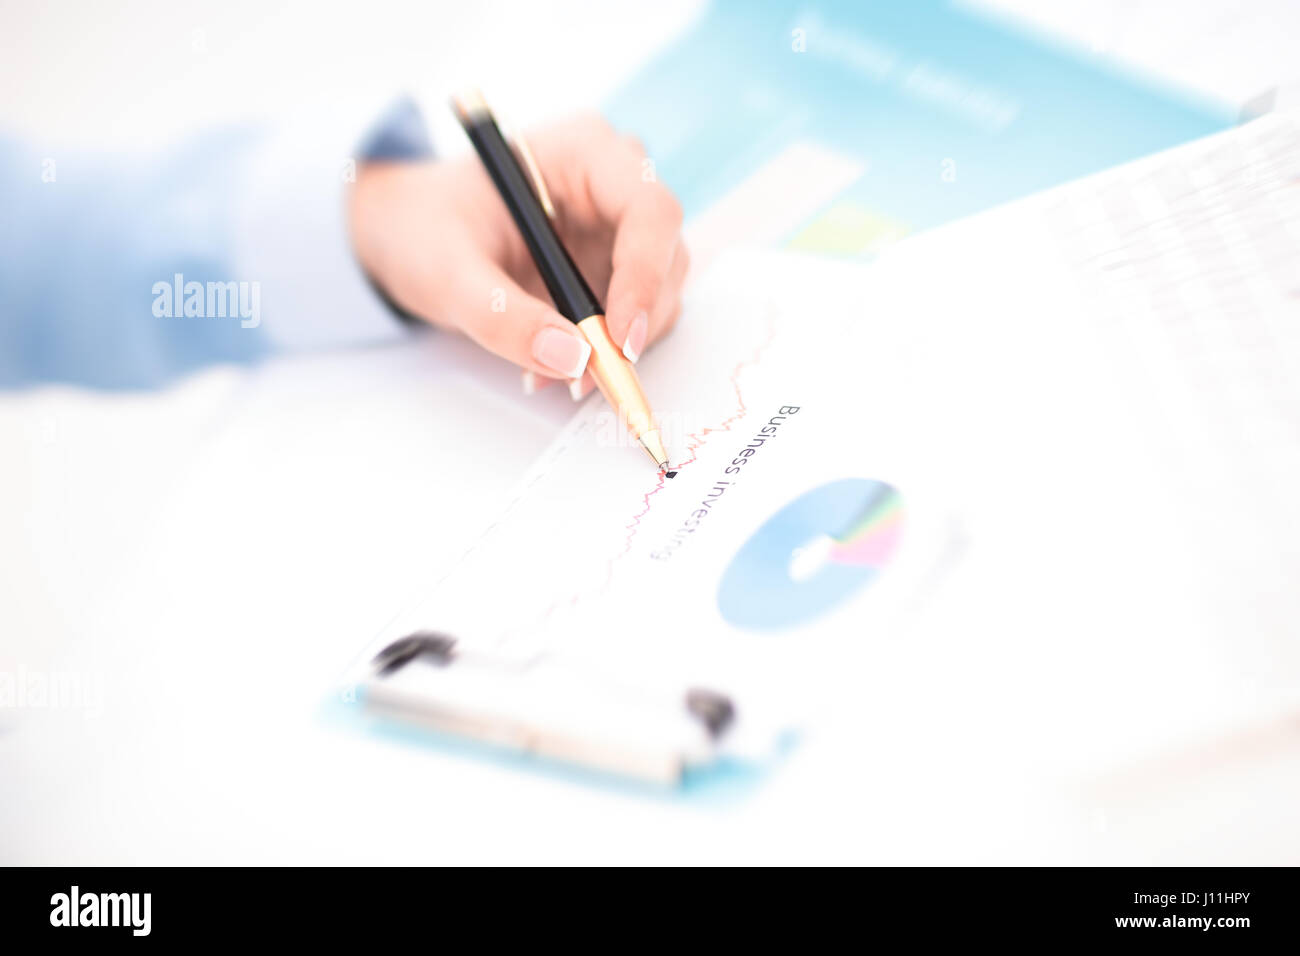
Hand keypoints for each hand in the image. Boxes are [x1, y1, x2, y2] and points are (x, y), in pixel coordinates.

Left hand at [349, 114, 687, 395]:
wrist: (404, 233)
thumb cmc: (421, 227)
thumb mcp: (447, 272)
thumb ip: (503, 316)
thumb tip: (571, 359)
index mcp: (582, 153)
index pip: (649, 210)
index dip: (647, 275)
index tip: (622, 338)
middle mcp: (612, 184)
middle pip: (667, 255)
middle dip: (637, 321)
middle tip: (592, 376)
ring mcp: (616, 228)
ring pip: (659, 292)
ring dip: (620, 344)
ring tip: (557, 375)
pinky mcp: (611, 268)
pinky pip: (632, 316)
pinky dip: (605, 350)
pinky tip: (558, 365)